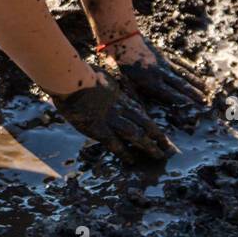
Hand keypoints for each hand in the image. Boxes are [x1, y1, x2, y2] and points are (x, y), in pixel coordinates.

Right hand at [52, 71, 173, 161]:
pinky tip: (131, 160)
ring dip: (149, 146)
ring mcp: (111, 119)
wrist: (69, 80)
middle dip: (158, 136)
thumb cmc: (80, 76)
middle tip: (168, 147)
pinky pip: (115, 143)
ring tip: (159, 156)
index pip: (140, 112)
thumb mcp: (101, 77)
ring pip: (137, 134)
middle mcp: (120, 108)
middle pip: (145, 123)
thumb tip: (109, 85)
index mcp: (120, 96)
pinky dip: (124, 152)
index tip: (158, 131)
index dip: (150, 122)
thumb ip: (107, 85)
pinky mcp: (99, 128)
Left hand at [102, 36, 206, 126]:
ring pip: (184, 74)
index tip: (193, 106)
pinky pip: (180, 63)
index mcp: (150, 82)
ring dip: (196, 83)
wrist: (122, 40)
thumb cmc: (120, 64)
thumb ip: (138, 95)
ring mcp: (164, 63)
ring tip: (207, 91)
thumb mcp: (126, 83)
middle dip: (194, 94)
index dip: (182, 100)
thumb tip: (146, 110)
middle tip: (206, 102)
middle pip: (181, 85)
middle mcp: (161, 73)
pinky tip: (196, 74)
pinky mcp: (165, 55)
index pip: (170, 93)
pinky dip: (190, 69)